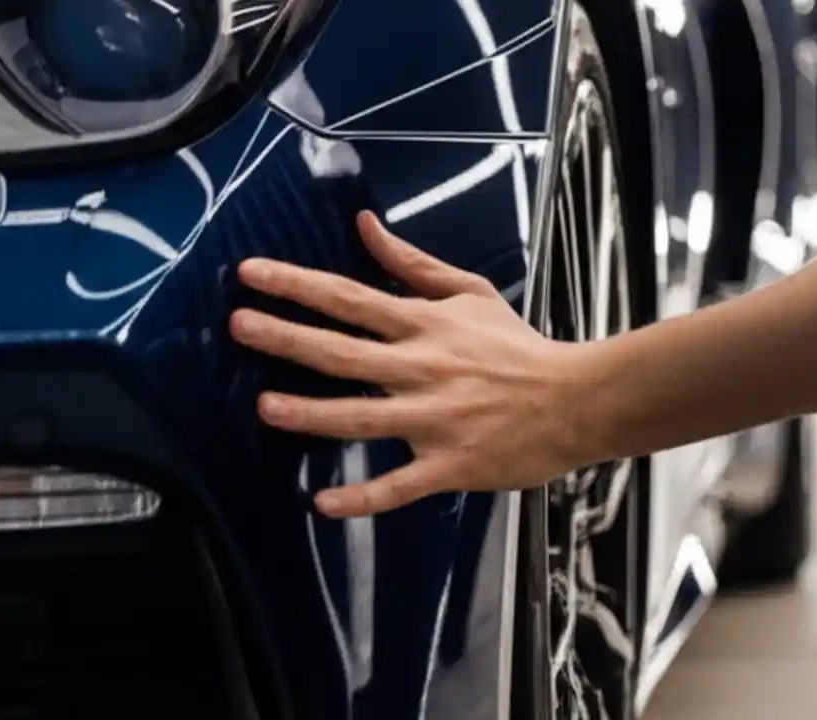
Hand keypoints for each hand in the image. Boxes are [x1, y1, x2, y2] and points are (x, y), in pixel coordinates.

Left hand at [230, 211, 599, 517]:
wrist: (577, 400)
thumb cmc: (519, 348)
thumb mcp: (469, 292)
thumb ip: (411, 264)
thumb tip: (366, 226)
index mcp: (425, 325)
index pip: (350, 298)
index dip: (297, 284)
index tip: (252, 273)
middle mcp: (423, 368)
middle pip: (344, 352)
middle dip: (287, 337)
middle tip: (239, 326)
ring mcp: (435, 419)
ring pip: (363, 418)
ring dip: (313, 413)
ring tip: (267, 407)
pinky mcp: (450, 464)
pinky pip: (400, 485)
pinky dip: (364, 497)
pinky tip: (324, 504)